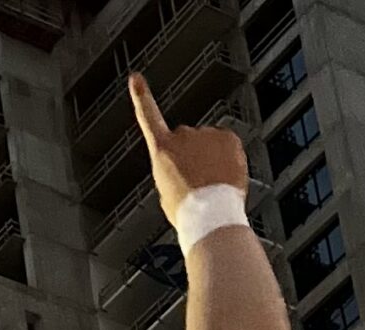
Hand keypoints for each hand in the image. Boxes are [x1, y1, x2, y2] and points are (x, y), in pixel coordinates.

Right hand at [128, 72, 249, 219]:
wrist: (211, 215)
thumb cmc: (188, 211)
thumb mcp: (166, 192)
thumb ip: (171, 170)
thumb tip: (185, 166)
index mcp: (162, 150)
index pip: (148, 117)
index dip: (141, 96)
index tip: (136, 78)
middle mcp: (182, 135)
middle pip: (187, 139)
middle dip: (192, 154)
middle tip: (195, 181)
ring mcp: (206, 133)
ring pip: (209, 143)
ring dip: (211, 158)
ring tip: (211, 184)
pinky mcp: (228, 136)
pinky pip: (228, 145)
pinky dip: (228, 158)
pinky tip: (224, 176)